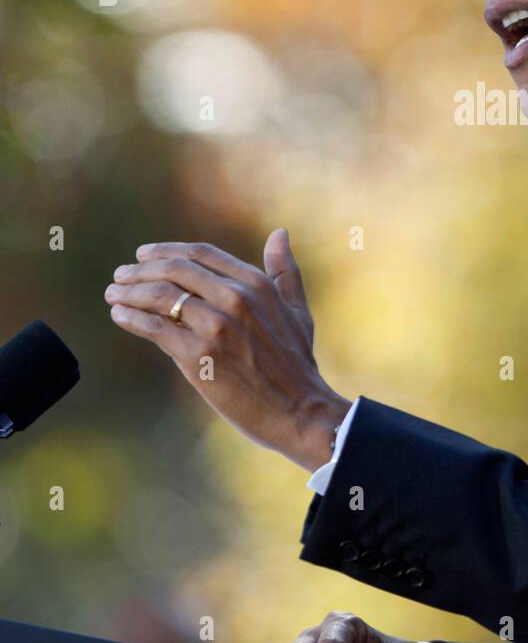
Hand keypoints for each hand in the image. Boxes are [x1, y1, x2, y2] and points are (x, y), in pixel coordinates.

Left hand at [105, 229, 348, 471]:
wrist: (298, 409)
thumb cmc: (296, 363)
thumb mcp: (297, 309)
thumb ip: (285, 271)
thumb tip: (279, 233)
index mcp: (256, 284)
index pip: (200, 254)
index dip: (166, 250)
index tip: (143, 254)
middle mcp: (235, 298)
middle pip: (175, 270)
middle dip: (141, 270)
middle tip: (121, 274)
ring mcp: (216, 326)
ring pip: (160, 296)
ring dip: (130, 292)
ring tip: (113, 294)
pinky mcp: (199, 355)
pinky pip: (155, 327)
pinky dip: (132, 318)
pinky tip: (120, 316)